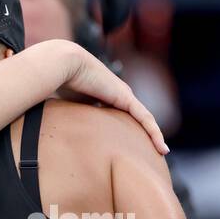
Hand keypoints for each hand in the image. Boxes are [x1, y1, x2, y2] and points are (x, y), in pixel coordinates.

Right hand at [49, 40, 168, 154]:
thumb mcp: (67, 106)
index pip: (120, 117)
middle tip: (150, 152)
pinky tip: (160, 146)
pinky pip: (145, 118)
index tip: (126, 147)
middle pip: (136, 119)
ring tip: (161, 152)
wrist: (64, 65)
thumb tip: (59, 133)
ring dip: (154, 136)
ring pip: (144, 120)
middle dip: (144, 135)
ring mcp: (123, 95)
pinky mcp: (126, 98)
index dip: (125, 131)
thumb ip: (70, 118)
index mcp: (104, 97)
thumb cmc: (58, 83)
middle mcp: (117, 95)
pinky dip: (154, 132)